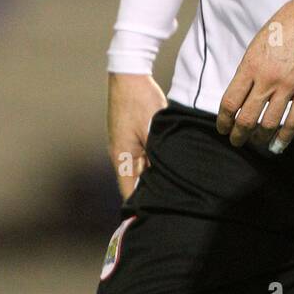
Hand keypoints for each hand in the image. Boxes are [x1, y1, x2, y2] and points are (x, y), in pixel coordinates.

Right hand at [107, 73, 167, 200]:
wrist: (129, 73)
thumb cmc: (140, 100)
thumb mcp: (154, 129)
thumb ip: (159, 155)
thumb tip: (168, 177)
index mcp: (122, 157)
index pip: (130, 193)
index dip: (142, 208)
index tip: (156, 220)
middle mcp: (120, 155)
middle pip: (135, 184)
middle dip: (150, 196)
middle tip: (172, 208)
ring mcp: (123, 145)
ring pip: (139, 170)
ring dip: (152, 179)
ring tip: (173, 191)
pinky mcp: (129, 136)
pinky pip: (140, 157)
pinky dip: (152, 164)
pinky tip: (168, 166)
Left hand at [215, 0, 293, 153]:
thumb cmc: (286, 24)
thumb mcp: (258, 43)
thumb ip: (250, 67)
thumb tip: (243, 91)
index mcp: (251, 65)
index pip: (230, 101)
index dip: (223, 120)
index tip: (222, 127)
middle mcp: (267, 78)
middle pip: (247, 118)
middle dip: (238, 135)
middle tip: (236, 141)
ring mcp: (289, 85)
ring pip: (269, 123)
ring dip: (259, 138)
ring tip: (256, 143)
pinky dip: (284, 137)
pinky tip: (278, 146)